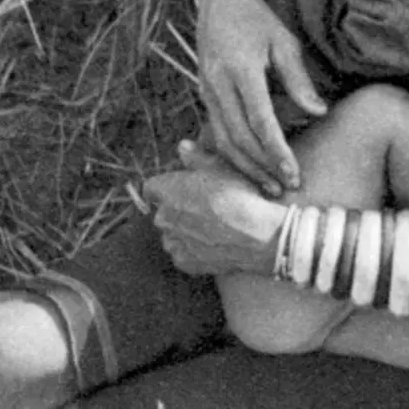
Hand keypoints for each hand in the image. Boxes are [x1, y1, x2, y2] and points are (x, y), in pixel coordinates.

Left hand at [145, 140, 286, 276]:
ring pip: (172, 233)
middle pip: (163, 211)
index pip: (150, 188)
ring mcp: (173, 242)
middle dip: (177, 208)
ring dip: (183, 229)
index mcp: (169, 190)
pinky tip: (214, 242)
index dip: (165, 186)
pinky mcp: (184, 262)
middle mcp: (164, 217)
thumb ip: (196, 157)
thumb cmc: (240, 196)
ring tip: (211, 225)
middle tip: (203, 205)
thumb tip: (181, 146)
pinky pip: (182, 252)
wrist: (257, 234)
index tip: (179, 188)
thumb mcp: (222, 167)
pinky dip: (193, 249)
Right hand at [198, 0, 326, 194]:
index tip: (293, 172)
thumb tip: (319, 112)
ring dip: (246, 167)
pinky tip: (251, 168)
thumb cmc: (258, 20)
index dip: (276, 150)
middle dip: (262, 166)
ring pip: (223, 140)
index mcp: (240, 68)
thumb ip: (298, 79)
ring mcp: (206, 91)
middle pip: (238, 137)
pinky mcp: (204, 96)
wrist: (220, 1)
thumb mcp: (283, 41)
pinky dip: (233, 155)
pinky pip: (217, 132)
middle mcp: (217, 84)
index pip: (259, 120)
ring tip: (270, 185)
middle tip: (285, 186)